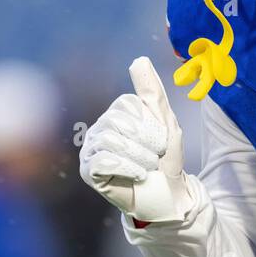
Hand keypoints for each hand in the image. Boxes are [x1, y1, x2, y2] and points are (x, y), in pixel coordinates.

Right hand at [79, 57, 192, 222]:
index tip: (159, 141)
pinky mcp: (88, 171)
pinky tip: (138, 176)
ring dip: (140, 157)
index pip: (127, 105)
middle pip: (118, 122)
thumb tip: (139, 59)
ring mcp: (91, 149)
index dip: (150, 124)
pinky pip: (104, 160)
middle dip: (145, 142)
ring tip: (147, 168)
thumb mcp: (165, 122)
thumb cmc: (166, 160)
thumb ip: (152, 91)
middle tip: (153, 157)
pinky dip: (128, 168)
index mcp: (117, 114)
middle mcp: (100, 128)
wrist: (167, 197)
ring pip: (112, 141)